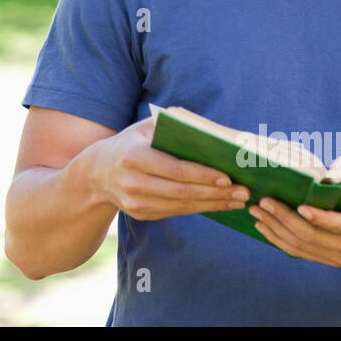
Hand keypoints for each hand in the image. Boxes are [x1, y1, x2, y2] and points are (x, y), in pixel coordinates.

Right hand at [88, 116, 252, 220]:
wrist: (97, 172)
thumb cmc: (130, 143)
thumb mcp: (143, 128)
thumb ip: (171, 127)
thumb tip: (211, 134)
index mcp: (133, 156)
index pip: (174, 169)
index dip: (202, 175)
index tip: (228, 177)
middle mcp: (132, 182)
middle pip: (182, 191)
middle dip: (216, 193)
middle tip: (244, 193)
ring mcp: (135, 203)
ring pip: (181, 206)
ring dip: (213, 204)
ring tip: (238, 200)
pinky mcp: (141, 214)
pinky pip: (176, 212)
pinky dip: (200, 208)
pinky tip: (219, 204)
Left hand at [247, 178, 340, 286]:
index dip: (322, 219)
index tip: (302, 206)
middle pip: (313, 236)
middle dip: (284, 219)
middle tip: (262, 201)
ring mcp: (340, 256)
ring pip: (302, 246)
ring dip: (276, 229)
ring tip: (255, 211)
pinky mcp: (333, 259)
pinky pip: (301, 253)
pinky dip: (280, 241)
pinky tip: (263, 228)